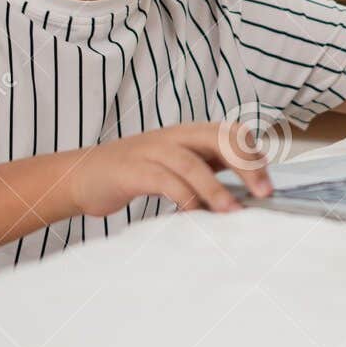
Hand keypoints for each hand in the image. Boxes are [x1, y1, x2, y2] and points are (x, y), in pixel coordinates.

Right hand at [68, 122, 275, 216]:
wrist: (79, 175)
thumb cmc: (134, 174)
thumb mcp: (176, 167)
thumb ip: (207, 170)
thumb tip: (248, 188)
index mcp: (188, 134)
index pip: (231, 132)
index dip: (253, 153)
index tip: (266, 182)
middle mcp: (174, 137)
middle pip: (218, 137)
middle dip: (246, 163)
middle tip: (264, 193)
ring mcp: (151, 150)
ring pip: (191, 161)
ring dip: (215, 187)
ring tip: (233, 211)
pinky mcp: (131, 170)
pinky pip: (162, 180)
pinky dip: (182, 197)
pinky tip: (193, 215)